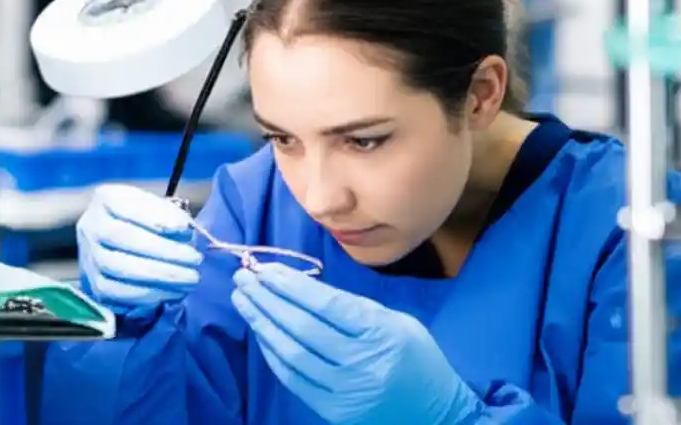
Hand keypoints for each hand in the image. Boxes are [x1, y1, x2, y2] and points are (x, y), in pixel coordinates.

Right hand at [77, 184, 202, 318]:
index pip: (128, 206)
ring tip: (190, 278)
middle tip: (195, 259)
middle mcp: (91, 226)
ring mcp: (89, 257)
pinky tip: (174, 293)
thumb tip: (184, 230)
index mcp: (106, 198)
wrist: (120, 249)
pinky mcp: (94, 285)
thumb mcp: (156, 208)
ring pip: (121, 268)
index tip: (185, 228)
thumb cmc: (146, 224)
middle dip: (165, 250)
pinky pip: (119, 293)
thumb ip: (169, 215)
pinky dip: (150, 294)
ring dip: (161, 276)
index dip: (157, 217)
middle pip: (124, 238)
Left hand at [231, 264, 484, 424]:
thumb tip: (303, 290)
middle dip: (268, 299)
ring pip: (292, 354)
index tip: (267, 269)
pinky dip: (273, 354)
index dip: (292, 286)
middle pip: (303, 327)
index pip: (328, 305)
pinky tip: (261, 332)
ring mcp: (346, 392)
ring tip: (244, 300)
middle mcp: (363, 363)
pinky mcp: (334, 412)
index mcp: (382, 333)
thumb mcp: (398, 323)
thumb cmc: (419, 361)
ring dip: (263, 324)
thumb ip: (355, 309)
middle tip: (244, 278)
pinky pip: (294, 379)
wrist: (436, 416)